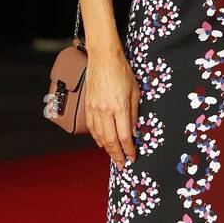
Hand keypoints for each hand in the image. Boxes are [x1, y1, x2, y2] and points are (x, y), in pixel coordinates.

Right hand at [86, 50, 139, 166]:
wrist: (103, 58)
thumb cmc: (122, 72)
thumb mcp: (135, 92)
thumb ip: (134, 113)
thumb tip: (134, 132)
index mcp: (119, 107)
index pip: (124, 136)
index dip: (129, 149)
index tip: (132, 157)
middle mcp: (105, 111)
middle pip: (110, 140)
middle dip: (117, 155)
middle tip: (121, 164)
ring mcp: (94, 108)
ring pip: (99, 135)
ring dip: (106, 148)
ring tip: (113, 156)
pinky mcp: (88, 105)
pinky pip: (91, 127)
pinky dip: (96, 137)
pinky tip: (101, 143)